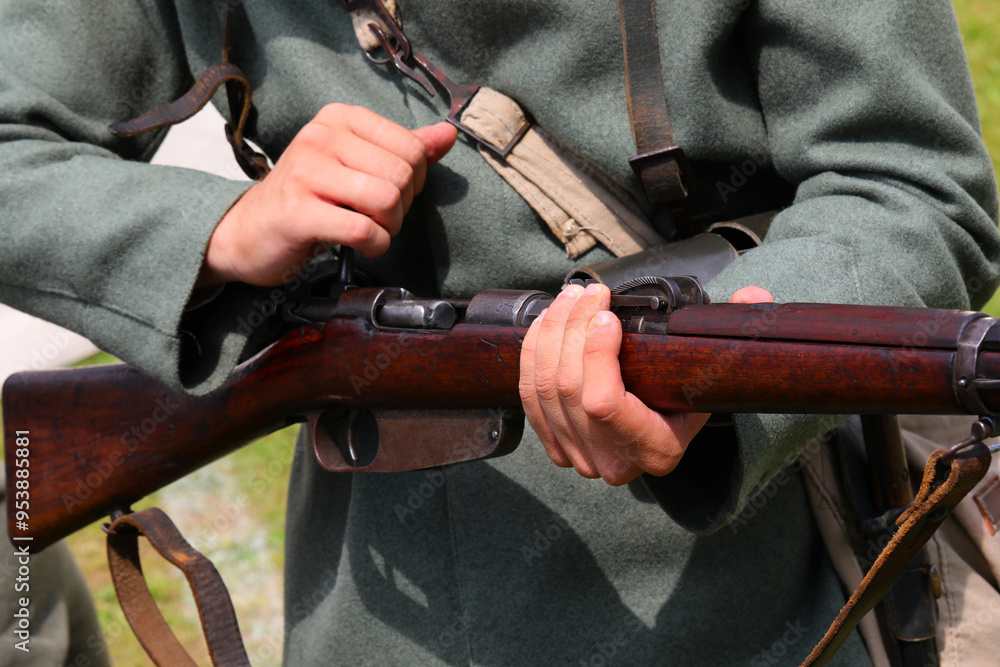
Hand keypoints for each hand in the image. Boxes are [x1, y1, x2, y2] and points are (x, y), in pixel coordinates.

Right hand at [198, 104, 457, 286]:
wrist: (249, 231)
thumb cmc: (310, 197)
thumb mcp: (356, 164)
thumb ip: (404, 149)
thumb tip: (448, 134)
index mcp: (339, 118)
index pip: (410, 146)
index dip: (415, 180)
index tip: (392, 193)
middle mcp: (320, 137)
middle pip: (401, 174)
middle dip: (403, 206)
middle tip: (381, 218)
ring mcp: (305, 173)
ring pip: (386, 200)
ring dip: (390, 227)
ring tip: (371, 230)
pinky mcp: (298, 212)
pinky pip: (364, 230)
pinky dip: (376, 245)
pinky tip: (363, 246)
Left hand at [519, 282, 773, 484]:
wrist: (662, 430)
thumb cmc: (689, 396)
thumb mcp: (715, 370)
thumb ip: (735, 333)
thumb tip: (755, 298)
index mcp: (655, 450)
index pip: (604, 405)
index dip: (596, 354)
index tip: (607, 315)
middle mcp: (611, 462)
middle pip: (567, 389)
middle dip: (572, 328)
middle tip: (587, 293)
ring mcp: (578, 456)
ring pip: (544, 388)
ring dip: (551, 334)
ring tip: (569, 298)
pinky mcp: (554, 444)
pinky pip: (529, 395)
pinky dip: (532, 353)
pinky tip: (546, 323)